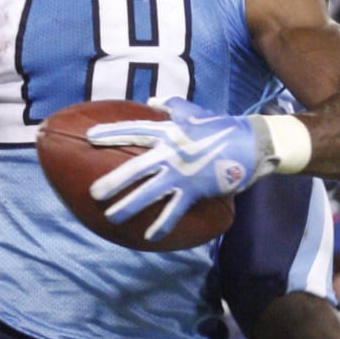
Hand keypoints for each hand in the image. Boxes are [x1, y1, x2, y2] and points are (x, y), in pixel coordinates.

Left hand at [87, 97, 272, 241]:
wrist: (249, 143)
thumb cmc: (219, 126)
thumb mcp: (193, 111)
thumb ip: (171, 106)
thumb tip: (152, 101)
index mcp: (168, 130)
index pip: (134, 130)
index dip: (112, 133)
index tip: (90, 138)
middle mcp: (170, 152)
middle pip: (136, 167)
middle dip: (114, 181)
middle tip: (93, 193)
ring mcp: (181, 172)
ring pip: (150, 192)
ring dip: (130, 206)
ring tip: (111, 218)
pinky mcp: (194, 189)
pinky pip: (175, 210)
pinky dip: (163, 224)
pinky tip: (149, 237)